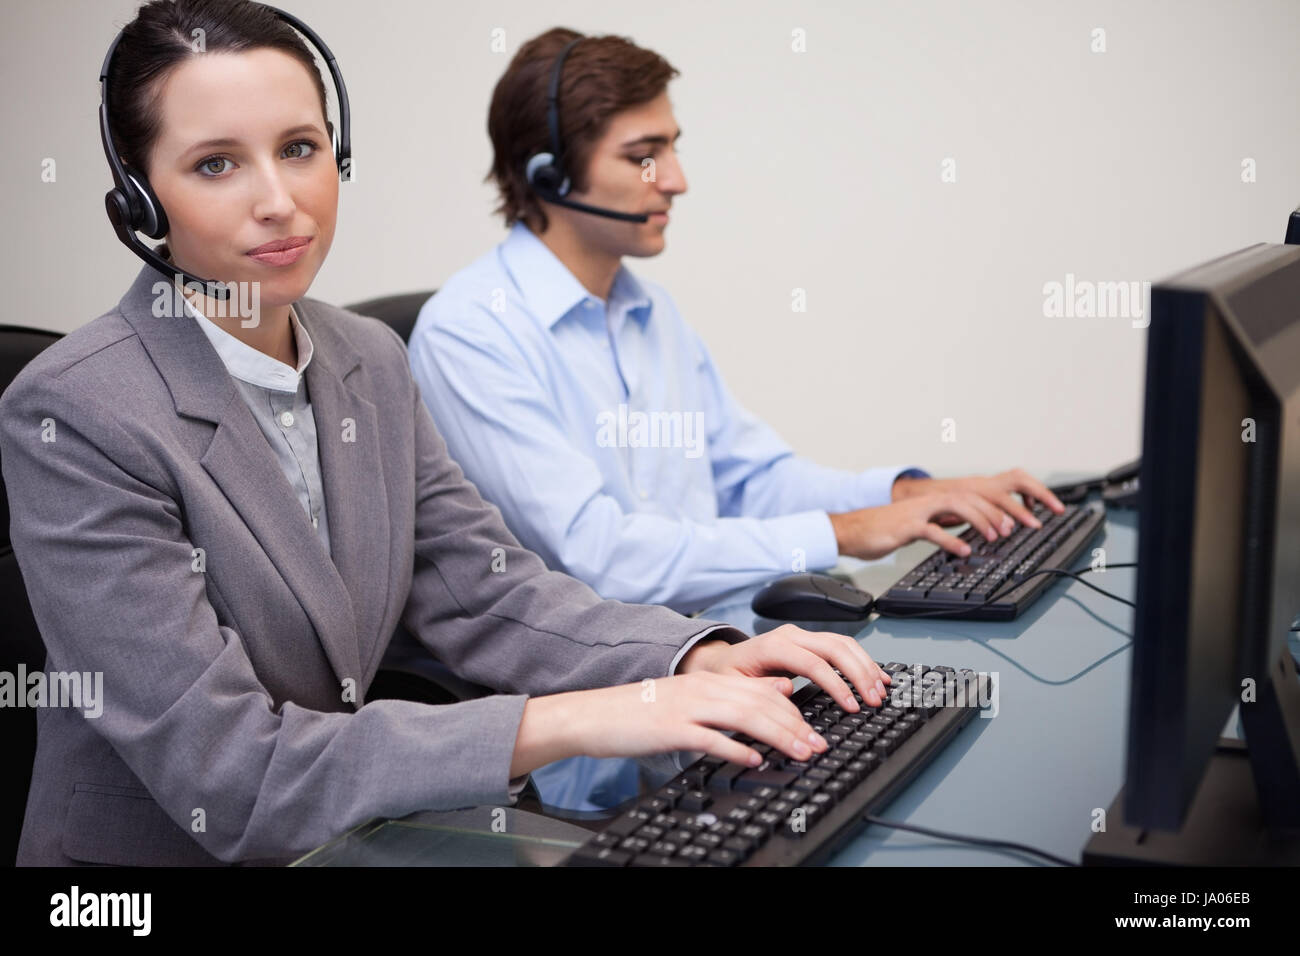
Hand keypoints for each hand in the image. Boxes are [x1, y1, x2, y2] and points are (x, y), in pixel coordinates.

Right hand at [511, 671, 827, 776]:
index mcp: (709, 682)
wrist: (595, 714)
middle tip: (818, 747)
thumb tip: (778, 694)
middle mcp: (702, 690)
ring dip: (778, 736)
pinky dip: (736, 748)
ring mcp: (687, 708)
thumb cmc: (642, 712)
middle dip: (796, 727)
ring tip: (800, 753)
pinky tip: (754, 760)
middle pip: (761, 704)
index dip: (796, 713)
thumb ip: (733, 697)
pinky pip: (710, 738)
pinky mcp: (671, 728)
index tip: (816, 734)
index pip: (763, 693)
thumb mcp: (692, 699)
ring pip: (744, 717)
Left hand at [679, 624, 890, 708]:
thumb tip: (788, 689)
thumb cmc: (728, 676)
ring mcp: (802, 636)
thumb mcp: (735, 687)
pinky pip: (842, 645)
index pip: (814, 663)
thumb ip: (761, 689)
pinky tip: (876, 675)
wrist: (722, 661)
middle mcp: (791, 636)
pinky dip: (862, 659)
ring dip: (865, 666)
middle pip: (835, 648)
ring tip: (880, 691)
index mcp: (773, 647)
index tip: (852, 706)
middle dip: (859, 674)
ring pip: (843, 643)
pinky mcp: (810, 641)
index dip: (836, 685)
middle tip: (874, 699)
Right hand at [831, 467, 1066, 558]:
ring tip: (994, 537)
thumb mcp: (921, 526)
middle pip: (973, 497)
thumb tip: (966, 538)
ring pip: (957, 506)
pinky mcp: (907, 526)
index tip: (1018, 523)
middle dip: (998, 512)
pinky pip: (932, 531)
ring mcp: (919, 511)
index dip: (999, 507)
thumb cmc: (886, 530)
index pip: (975, 496)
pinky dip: (951, 540)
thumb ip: (943, 526)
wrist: (854, 530)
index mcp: (937, 501)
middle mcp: (931, 501)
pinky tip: (964, 551)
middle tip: (1016, 529)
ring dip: (980, 520)